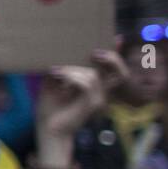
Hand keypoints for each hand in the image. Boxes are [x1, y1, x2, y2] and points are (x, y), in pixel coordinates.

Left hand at [33, 50, 114, 167]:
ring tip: (55, 71)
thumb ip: (60, 70)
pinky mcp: (91, 105)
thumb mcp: (52, 84)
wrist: (48, 130)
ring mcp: (98, 100)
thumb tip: (59, 53)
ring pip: (93, 75)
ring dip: (72, 69)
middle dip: (110, 58)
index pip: (114, 70)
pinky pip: (86, 84)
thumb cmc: (50, 108)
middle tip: (93, 52)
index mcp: (95, 89)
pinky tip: (57, 76)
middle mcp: (101, 94)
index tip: (117, 38)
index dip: (117, 54)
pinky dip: (71, 77)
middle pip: (119, 73)